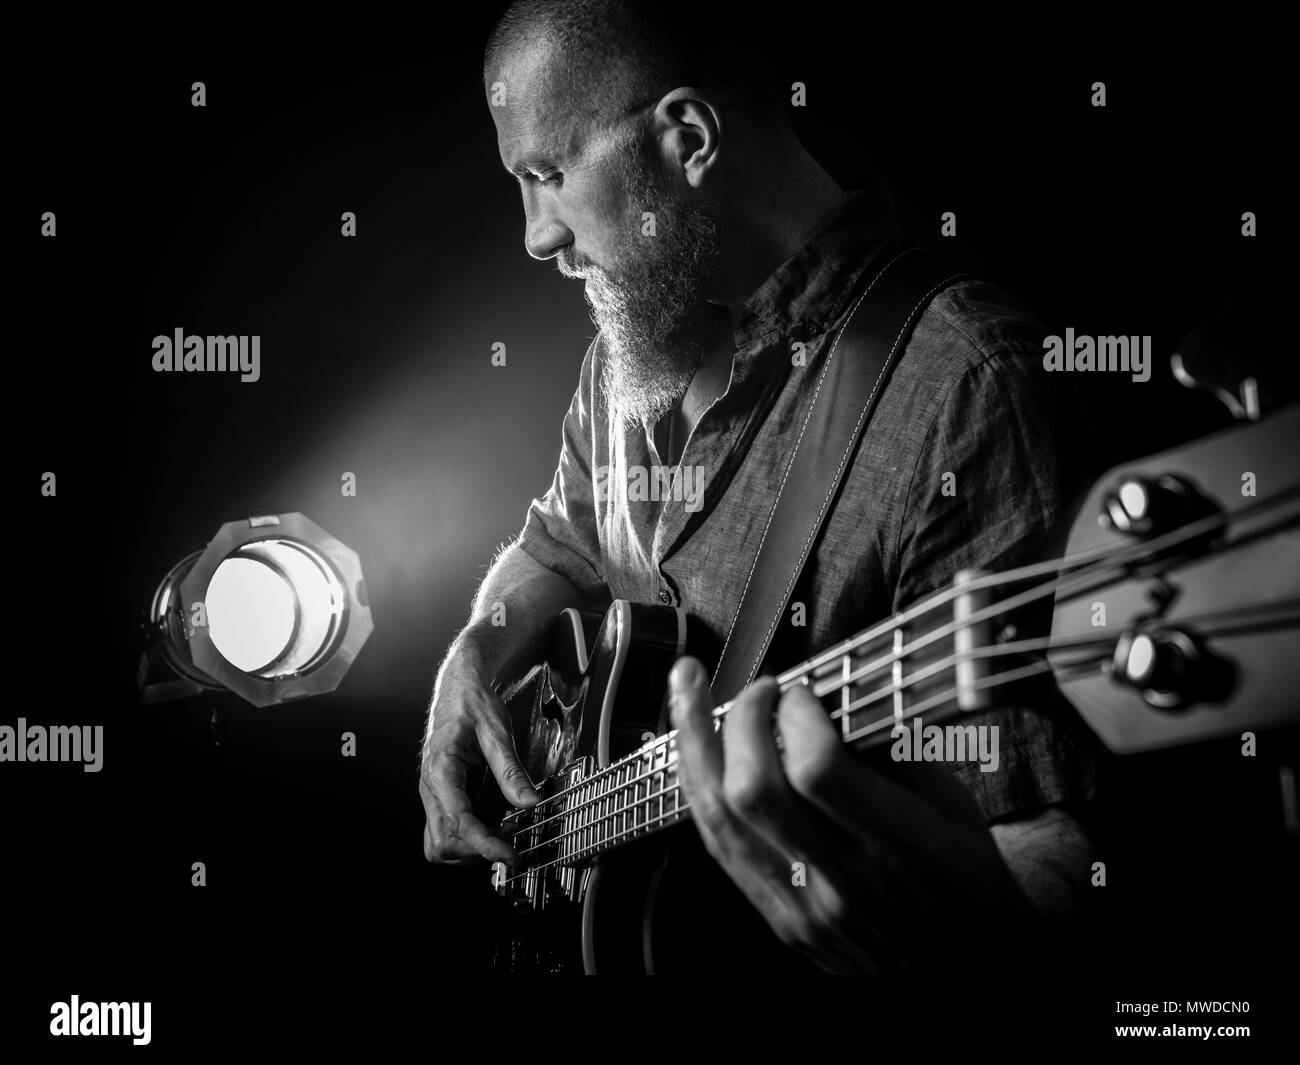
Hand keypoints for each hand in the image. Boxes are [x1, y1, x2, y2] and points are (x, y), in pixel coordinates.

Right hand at [420, 653, 539, 864]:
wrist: (458, 690)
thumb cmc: (472, 704)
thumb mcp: (497, 732)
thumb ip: (511, 770)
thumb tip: (529, 802)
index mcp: (441, 768)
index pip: (458, 820)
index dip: (483, 843)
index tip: (509, 854)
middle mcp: (430, 786)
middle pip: (443, 842)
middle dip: (477, 851)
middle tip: (511, 842)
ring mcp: (432, 794)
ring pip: (438, 844)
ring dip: (469, 850)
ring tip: (502, 835)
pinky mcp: (439, 797)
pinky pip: (442, 833)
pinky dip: (465, 841)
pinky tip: (489, 830)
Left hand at [668, 656, 1032, 971]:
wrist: (965, 965)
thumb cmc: (965, 878)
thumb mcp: (954, 804)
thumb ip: (892, 751)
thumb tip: (828, 699)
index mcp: (896, 849)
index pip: (817, 770)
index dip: (798, 715)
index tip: (803, 691)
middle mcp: (841, 885)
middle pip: (753, 790)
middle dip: (742, 720)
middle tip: (760, 690)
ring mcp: (803, 909)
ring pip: (720, 817)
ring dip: (694, 742)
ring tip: (688, 689)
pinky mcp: (780, 922)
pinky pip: (721, 847)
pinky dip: (702, 789)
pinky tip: (695, 752)